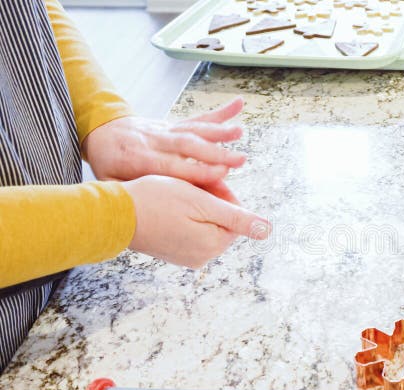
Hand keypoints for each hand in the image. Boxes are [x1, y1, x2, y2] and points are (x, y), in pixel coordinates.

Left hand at [83, 98, 246, 186]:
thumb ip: (134, 191)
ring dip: (219, 131)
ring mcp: (166, 129)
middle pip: (188, 146)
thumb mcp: (111, 183)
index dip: (197, 170)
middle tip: (240, 160)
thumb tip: (161, 206)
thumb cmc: (108, 163)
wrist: (100, 131)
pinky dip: (219, 112)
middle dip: (215, 152)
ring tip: (240, 132)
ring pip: (194, 129)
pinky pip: (197, 118)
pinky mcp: (173, 124)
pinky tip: (238, 105)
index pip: (172, 166)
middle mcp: (155, 141)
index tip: (221, 174)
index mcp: (139, 159)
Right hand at [122, 175, 269, 268]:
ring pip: (205, 222)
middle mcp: (203, 257)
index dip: (221, 193)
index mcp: (214, 245)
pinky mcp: (174, 252)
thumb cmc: (156, 201)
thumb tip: (268, 230)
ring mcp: (187, 257)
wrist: (114, 213)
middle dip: (209, 199)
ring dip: (196, 205)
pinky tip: (168, 206)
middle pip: (221, 219)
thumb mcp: (202, 202)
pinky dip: (184, 215)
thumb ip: (237, 218)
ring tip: (176, 194)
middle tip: (187, 186)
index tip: (202, 182)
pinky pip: (189, 230)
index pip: (236, 214)